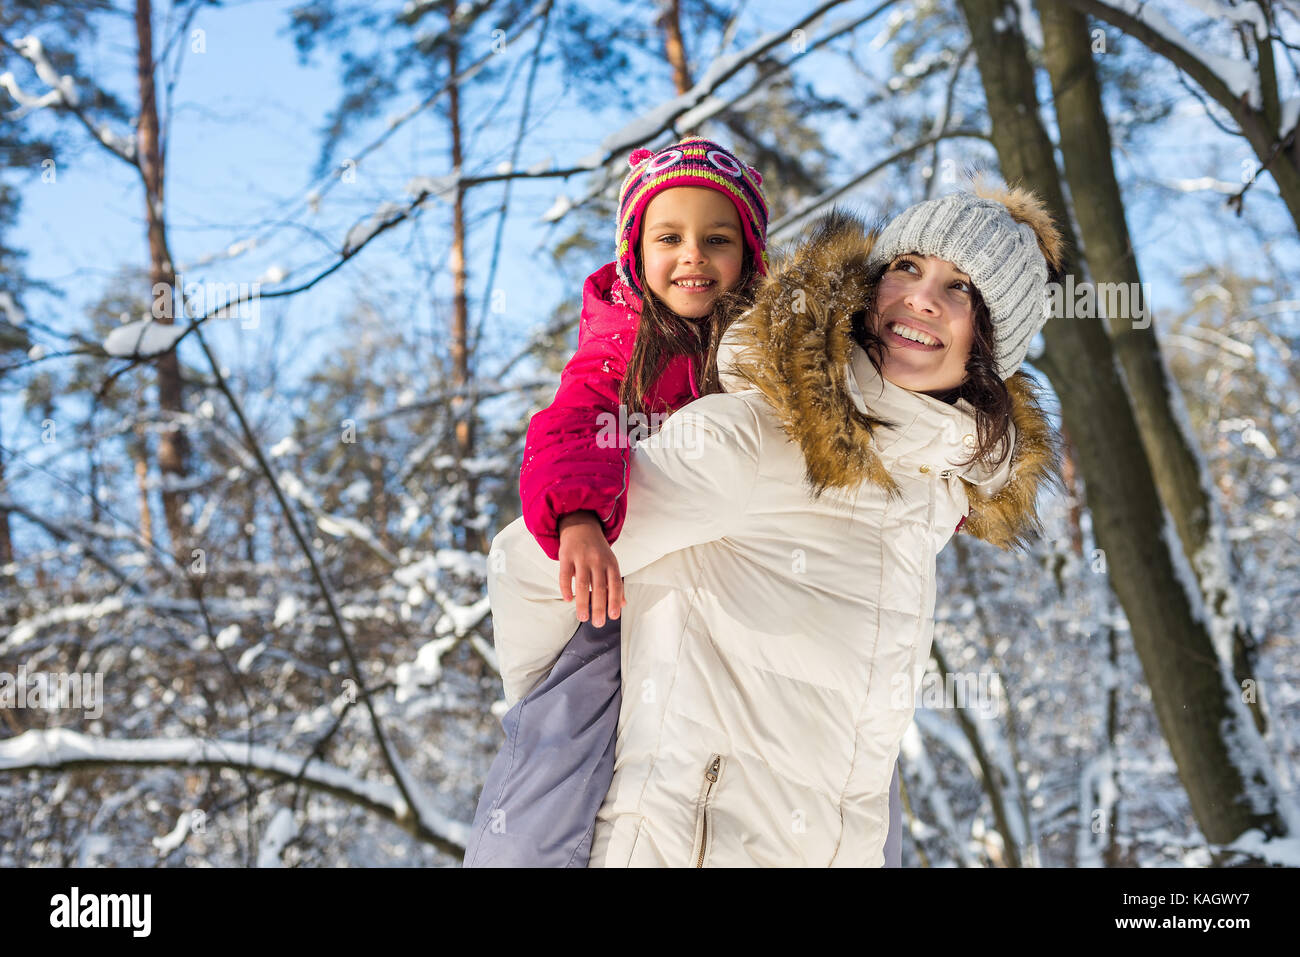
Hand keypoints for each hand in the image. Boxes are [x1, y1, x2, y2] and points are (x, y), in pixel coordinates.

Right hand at [557, 511, 626, 626]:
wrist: (581, 524)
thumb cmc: (598, 549)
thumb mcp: (611, 563)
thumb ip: (615, 583)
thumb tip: (622, 605)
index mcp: (611, 563)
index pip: (615, 585)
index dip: (615, 601)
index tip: (613, 617)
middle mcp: (598, 560)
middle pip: (599, 587)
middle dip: (599, 607)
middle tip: (598, 624)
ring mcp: (581, 558)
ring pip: (582, 584)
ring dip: (583, 603)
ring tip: (583, 618)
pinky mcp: (566, 556)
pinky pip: (565, 575)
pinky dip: (566, 588)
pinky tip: (568, 600)